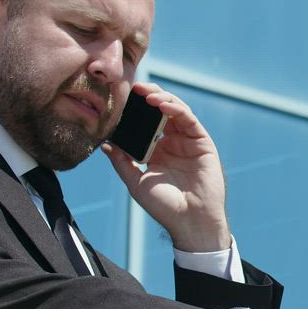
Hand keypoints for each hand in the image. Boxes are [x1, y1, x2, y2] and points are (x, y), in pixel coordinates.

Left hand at [102, 83, 230, 251]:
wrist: (190, 220)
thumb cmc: (164, 206)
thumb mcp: (136, 182)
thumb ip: (122, 162)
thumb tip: (105, 144)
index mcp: (157, 151)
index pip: (146, 123)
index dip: (135, 110)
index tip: (120, 100)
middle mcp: (173, 143)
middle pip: (161, 111)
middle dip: (148, 96)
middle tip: (134, 88)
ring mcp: (188, 141)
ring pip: (176, 110)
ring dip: (162, 98)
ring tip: (147, 95)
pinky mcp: (202, 142)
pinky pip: (188, 119)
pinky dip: (176, 108)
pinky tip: (162, 105)